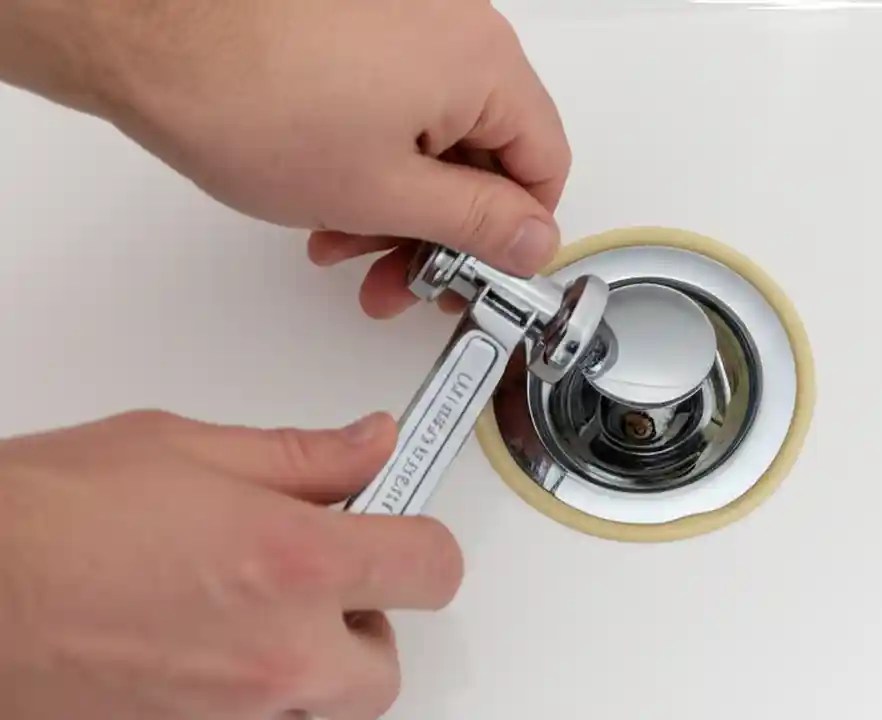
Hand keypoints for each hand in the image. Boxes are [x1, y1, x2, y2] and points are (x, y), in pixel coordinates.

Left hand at [0, 0, 570, 317]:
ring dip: (400, 201)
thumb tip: (534, 241)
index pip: (546, 165)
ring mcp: (407, 18)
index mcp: (483, 65)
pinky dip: (375, 153)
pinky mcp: (361, 20)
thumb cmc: (244, 95)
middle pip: (490, 151)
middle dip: (443, 228)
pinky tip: (330, 194)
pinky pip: (397, 100)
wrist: (144, 30)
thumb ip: (476, 225)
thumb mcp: (385, 194)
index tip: (474, 273)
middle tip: (400, 276)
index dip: (514, 234)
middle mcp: (456, 28)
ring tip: (343, 240)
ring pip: (436, 133)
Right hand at [0, 410, 462, 719]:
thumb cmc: (43, 518)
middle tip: (316, 573)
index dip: (421, 539)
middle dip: (365, 617)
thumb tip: (370, 445)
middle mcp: (277, 654)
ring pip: (324, 705)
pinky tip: (202, 645)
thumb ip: (301, 456)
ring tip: (252, 610)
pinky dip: (252, 694)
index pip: (430, 567)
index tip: (398, 523)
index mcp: (294, 564)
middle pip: (385, 662)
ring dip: (312, 662)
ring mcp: (232, 715)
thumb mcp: (184, 447)